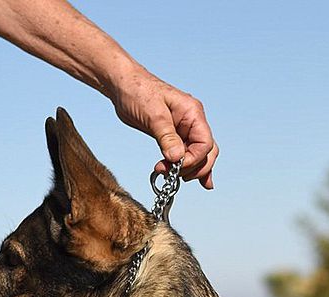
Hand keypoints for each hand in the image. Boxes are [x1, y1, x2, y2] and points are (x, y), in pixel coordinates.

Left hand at [106, 67, 217, 188]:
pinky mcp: (174, 136)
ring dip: (189, 170)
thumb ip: (167, 137)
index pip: (205, 144)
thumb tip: (178, 159)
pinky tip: (190, 179)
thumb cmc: (137, 91)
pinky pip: (186, 154)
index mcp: (193, 113)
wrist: (121, 84)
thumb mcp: (153, 115)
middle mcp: (192, 122)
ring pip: (198, 156)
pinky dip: (188, 167)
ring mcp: (184, 130)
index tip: (176, 167)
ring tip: (171, 176)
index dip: (194, 159)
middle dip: (194, 167)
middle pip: (206, 152)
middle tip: (175, 175)